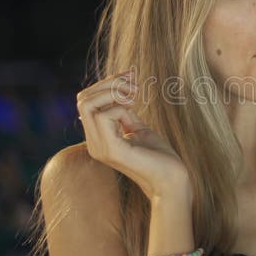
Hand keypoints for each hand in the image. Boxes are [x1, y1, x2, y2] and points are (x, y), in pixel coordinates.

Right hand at [76, 70, 190, 200]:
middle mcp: (94, 143)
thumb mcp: (137, 127)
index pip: (86, 101)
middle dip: (108, 84)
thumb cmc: (158, 155)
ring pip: (87, 104)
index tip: (131, 76)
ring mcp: (100, 148)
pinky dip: (120, 107)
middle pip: (83, 99)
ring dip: (113, 92)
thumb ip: (124, 112)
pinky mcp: (111, 150)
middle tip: (134, 87)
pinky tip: (134, 113)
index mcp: (97, 138)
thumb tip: (117, 88)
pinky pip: (104, 116)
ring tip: (135, 96)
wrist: (172, 179)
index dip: (106, 84)